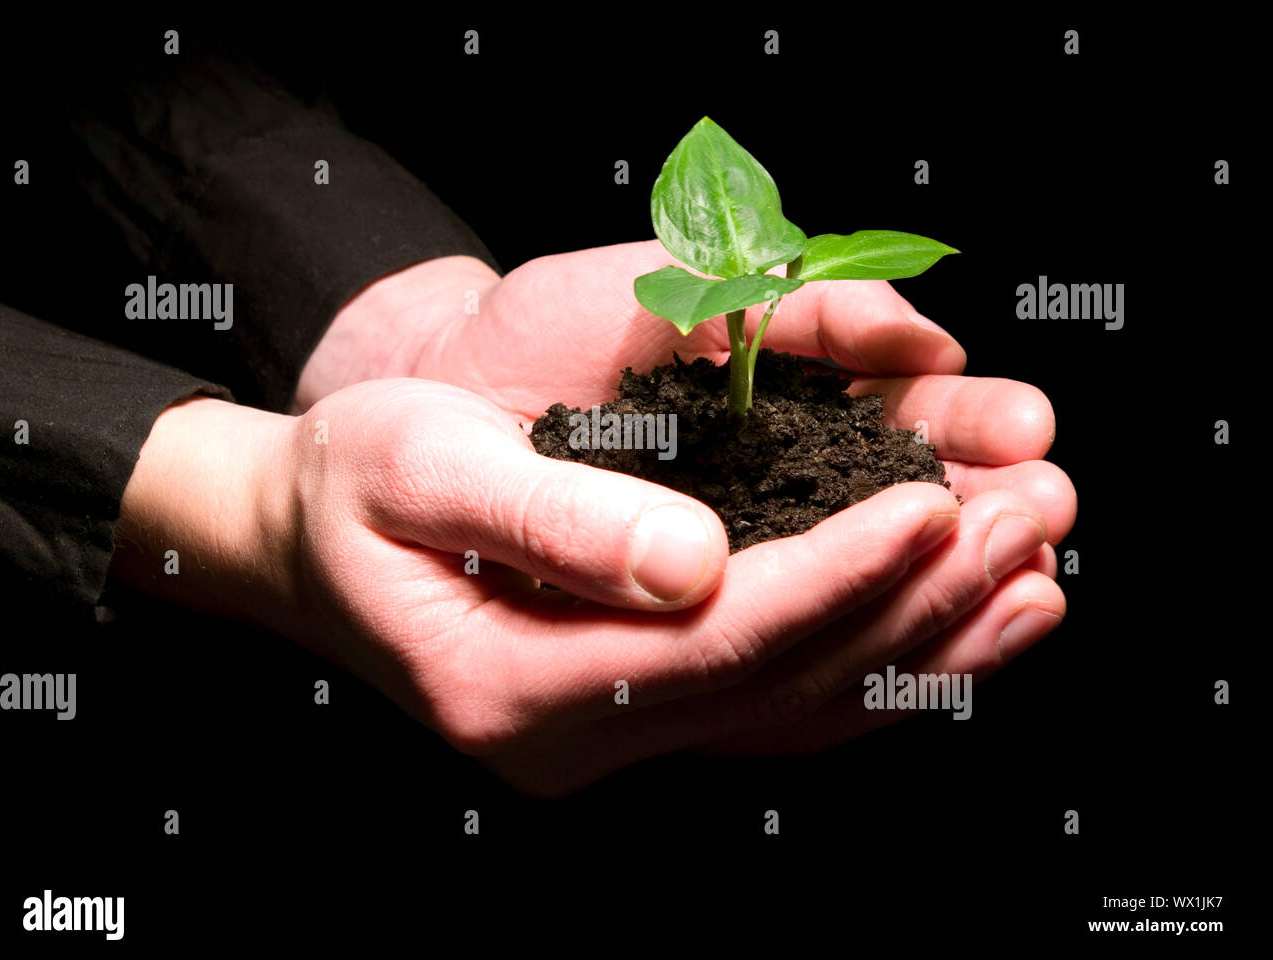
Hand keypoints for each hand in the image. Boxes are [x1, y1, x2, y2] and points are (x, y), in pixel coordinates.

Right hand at [112, 367, 1068, 795]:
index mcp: (518, 686)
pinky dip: (877, 660)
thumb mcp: (421, 469)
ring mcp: (616, 734)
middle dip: (914, 599)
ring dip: (925, 641)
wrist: (308, 539)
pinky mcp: (641, 706)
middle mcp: (579, 735)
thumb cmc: (353, 489)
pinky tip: (953, 621)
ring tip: (1033, 575)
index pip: (715, 642)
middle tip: (1029, 516)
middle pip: (783, 681)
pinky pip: (783, 701)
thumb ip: (552, 518)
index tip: (930, 505)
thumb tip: (697, 561)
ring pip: (803, 707)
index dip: (832, 573)